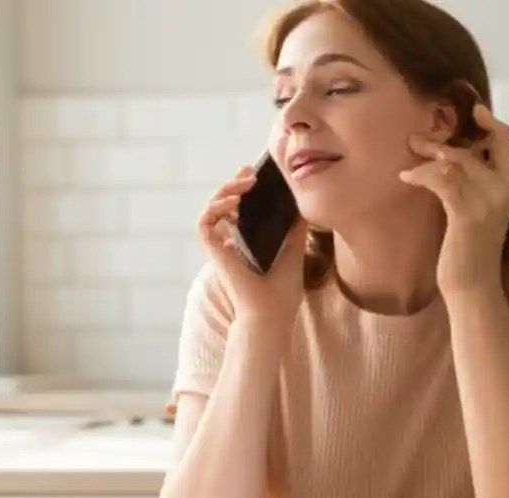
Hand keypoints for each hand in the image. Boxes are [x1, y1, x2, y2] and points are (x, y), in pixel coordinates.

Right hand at [197, 167, 308, 327]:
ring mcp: (222, 248)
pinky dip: (215, 208)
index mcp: (247, 244)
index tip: (254, 174)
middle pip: (223, 204)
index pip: (239, 209)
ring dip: (224, 191)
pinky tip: (233, 202)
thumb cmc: (282, 294)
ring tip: (245, 184)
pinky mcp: (215, 253)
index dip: (242, 189)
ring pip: (211, 209)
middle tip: (249, 172)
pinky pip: (205, 223)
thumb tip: (304, 206)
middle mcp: (231, 244)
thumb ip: (295, 230)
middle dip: (233, 184)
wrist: (272, 314)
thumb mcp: (294, 252)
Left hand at [399, 104, 508, 296]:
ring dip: (428, 155)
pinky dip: (421, 174)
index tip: (473, 110)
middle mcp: (503, 190)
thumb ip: (473, 183)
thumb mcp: (477, 209)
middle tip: (415, 139)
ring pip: (456, 161)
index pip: (505, 142)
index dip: (489, 122)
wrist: (473, 284)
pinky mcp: (467, 213)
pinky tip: (406, 177)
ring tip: (408, 158)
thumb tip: (452, 158)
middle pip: (475, 146)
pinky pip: (441, 180)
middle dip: (443, 140)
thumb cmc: (470, 249)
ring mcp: (487, 201)